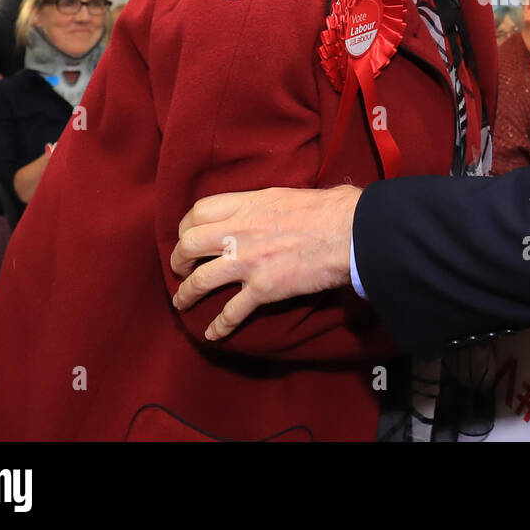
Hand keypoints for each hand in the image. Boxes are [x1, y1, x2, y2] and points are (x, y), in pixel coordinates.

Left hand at [171, 184, 360, 340]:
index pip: (198, 212)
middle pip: (189, 244)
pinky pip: (232, 311)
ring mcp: (248, 261)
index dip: (186, 226)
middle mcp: (239, 231)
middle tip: (179, 268)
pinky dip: (220, 326)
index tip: (188, 236)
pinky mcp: (263, 289)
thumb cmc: (330, 208)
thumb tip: (268, 209)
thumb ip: (265, 205)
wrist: (351, 232)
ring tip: (182, 302)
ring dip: (186, 293)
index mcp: (246, 205)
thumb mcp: (287, 195)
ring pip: (200, 280)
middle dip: (178, 259)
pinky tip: (213, 334)